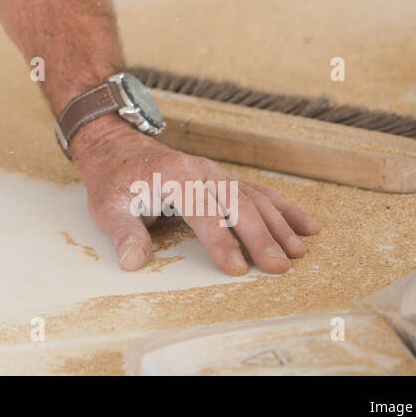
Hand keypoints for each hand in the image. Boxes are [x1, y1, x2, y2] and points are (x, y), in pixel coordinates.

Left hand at [72, 119, 319, 274]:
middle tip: (279, 267)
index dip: (221, 241)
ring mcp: (216, 172)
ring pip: (254, 197)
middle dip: (260, 237)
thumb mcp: (108, 207)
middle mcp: (201, 170)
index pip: (203, 211)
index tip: (238, 269)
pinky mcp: (224, 178)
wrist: (116, 147)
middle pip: (237, 204)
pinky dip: (284, 208)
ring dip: (279, 225)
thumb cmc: (114, 181)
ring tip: (298, 253)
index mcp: (174, 176)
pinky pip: (259, 192)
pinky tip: (306, 225)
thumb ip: (124, 234)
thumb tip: (132, 262)